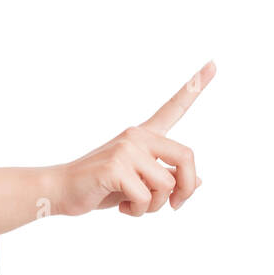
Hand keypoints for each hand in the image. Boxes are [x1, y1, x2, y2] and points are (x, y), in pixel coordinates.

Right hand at [47, 60, 213, 217]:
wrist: (59, 191)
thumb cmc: (100, 187)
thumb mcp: (138, 184)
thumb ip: (165, 179)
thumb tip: (199, 181)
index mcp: (143, 136)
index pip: (173, 108)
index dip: (195, 86)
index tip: (214, 64)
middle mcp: (137, 136)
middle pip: (186, 157)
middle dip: (186, 189)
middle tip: (174, 206)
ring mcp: (125, 148)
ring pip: (168, 184)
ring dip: (155, 206)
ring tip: (133, 204)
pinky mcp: (115, 166)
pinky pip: (146, 197)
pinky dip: (138, 210)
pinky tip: (122, 206)